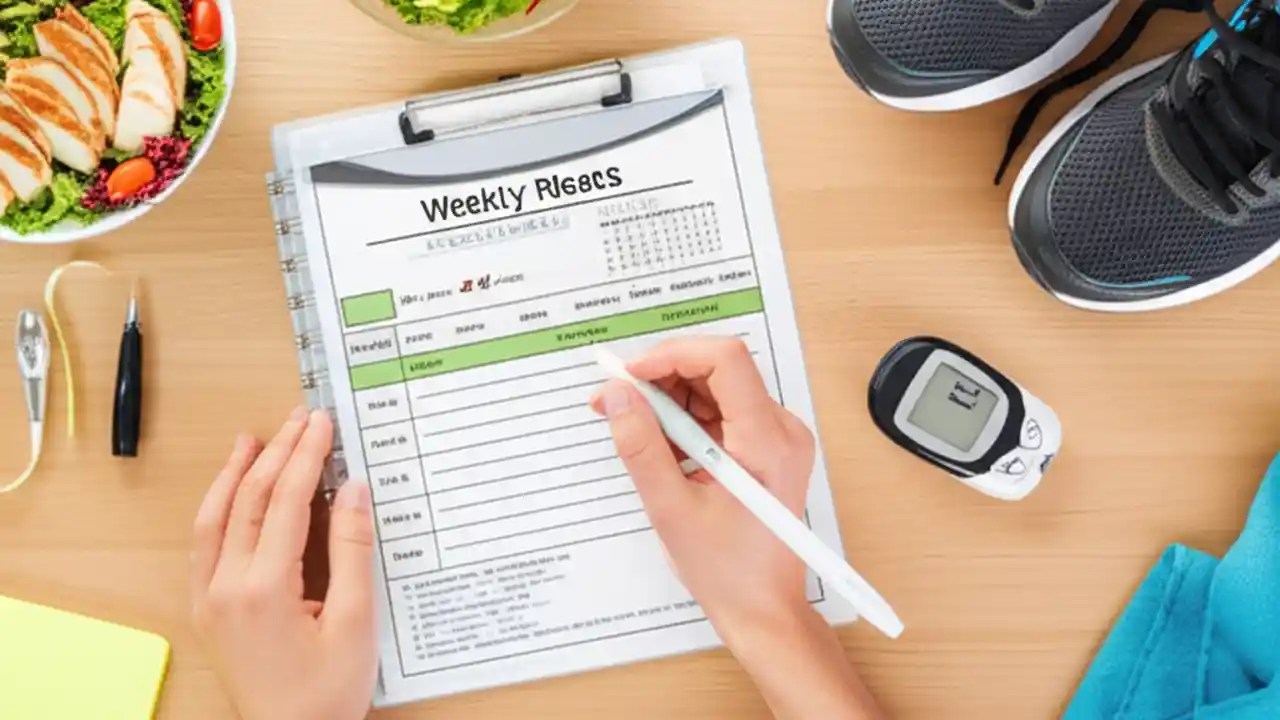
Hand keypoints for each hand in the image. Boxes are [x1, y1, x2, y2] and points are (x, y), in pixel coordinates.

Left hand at [191, 409, 377, 719]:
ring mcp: (210, 599)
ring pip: (216, 518)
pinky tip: (232, 492)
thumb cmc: (326, 694)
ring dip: (237, 474)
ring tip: (255, 439)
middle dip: (278, 453)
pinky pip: (204, 545)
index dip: (307, 456)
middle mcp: (226, 588)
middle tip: (301, 418)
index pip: (287, 502)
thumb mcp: (356, 624)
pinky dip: (218, 508)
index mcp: (264, 589)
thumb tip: (354, 490)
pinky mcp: (208, 611)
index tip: (322, 423)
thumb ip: (354, 551)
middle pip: (250, 501)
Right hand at [592, 337, 884, 719]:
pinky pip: (721, 414)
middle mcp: (781, 429)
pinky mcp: (766, 449)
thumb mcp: (670, 508)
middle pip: (718, 370)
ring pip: (716, 390)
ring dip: (669, 400)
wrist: (763, 609)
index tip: (629, 375)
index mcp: (766, 441)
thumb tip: (616, 395)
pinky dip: (684, 421)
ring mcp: (777, 438)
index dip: (672, 355)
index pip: (725, 360)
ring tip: (630, 427)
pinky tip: (658, 446)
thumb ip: (640, 446)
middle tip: (613, 400)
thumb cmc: (726, 570)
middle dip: (661, 378)